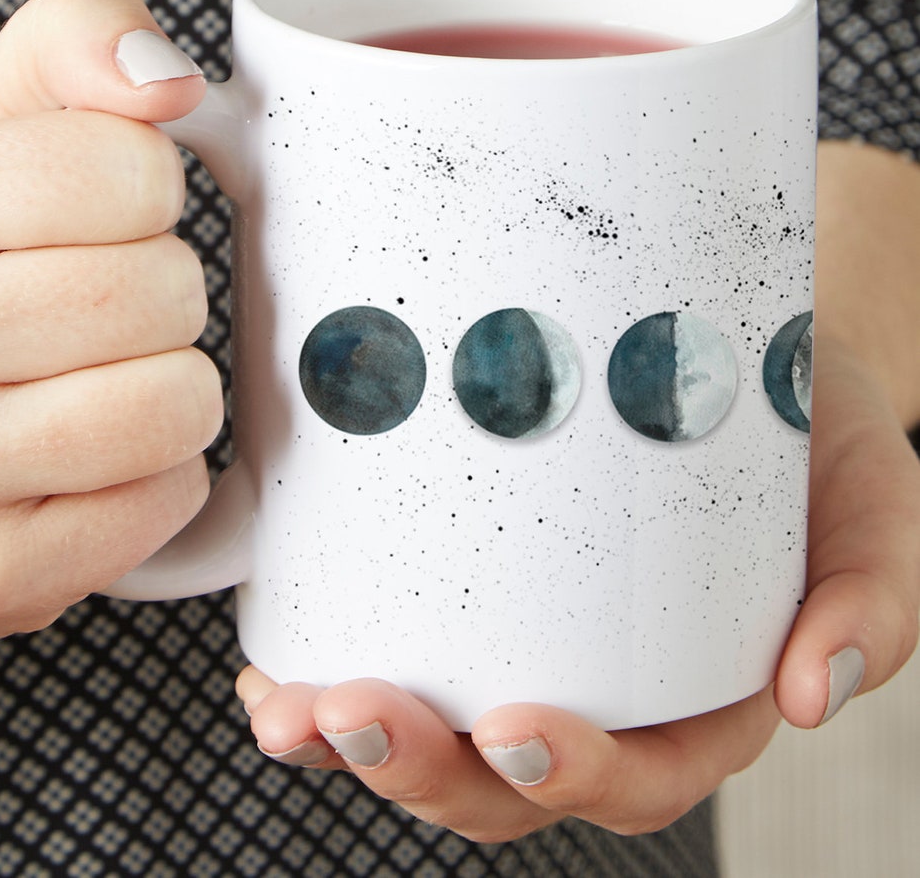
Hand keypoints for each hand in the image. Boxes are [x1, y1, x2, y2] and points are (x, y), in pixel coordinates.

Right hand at [0, 0, 223, 642]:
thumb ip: (75, 42)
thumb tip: (168, 81)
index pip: (133, 169)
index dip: (140, 192)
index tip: (87, 219)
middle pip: (166, 290)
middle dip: (154, 293)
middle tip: (80, 315)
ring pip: (180, 399)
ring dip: (163, 386)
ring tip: (85, 385)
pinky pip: (166, 499)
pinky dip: (152, 477)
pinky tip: (79, 463)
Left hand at [237, 143, 919, 841]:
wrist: (758, 354)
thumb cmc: (816, 440)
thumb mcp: (872, 511)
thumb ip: (868, 598)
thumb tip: (822, 692)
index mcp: (694, 697)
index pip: (633, 773)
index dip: (572, 773)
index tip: (514, 730)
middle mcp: (598, 685)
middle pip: (504, 774)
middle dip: (422, 766)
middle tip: (352, 715)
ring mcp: (523, 636)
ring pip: (433, 725)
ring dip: (347, 734)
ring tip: (281, 707)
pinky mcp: (468, 579)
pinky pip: (395, 637)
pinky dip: (326, 654)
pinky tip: (269, 652)